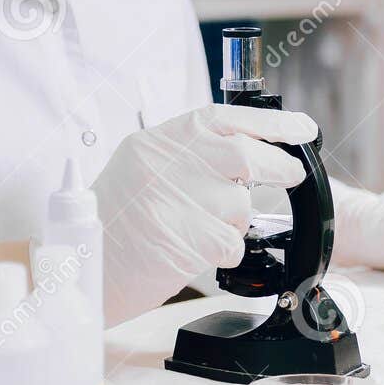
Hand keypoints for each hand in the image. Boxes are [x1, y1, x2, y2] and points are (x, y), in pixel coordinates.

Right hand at [95, 103, 314, 324]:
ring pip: (241, 204)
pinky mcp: (186, 239)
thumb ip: (190, 153)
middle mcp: (168, 163)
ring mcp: (177, 200)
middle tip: (291, 173)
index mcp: (160, 140)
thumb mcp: (144, 165)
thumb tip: (249, 147)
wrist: (80, 267)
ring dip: (237, 219)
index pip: (227, 117)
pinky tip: (201, 249)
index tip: (303, 128)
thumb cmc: (117, 219)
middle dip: (279, 165)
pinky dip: (227, 248)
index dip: (273, 121)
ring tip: (207, 226)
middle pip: (245, 155)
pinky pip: (232, 241)